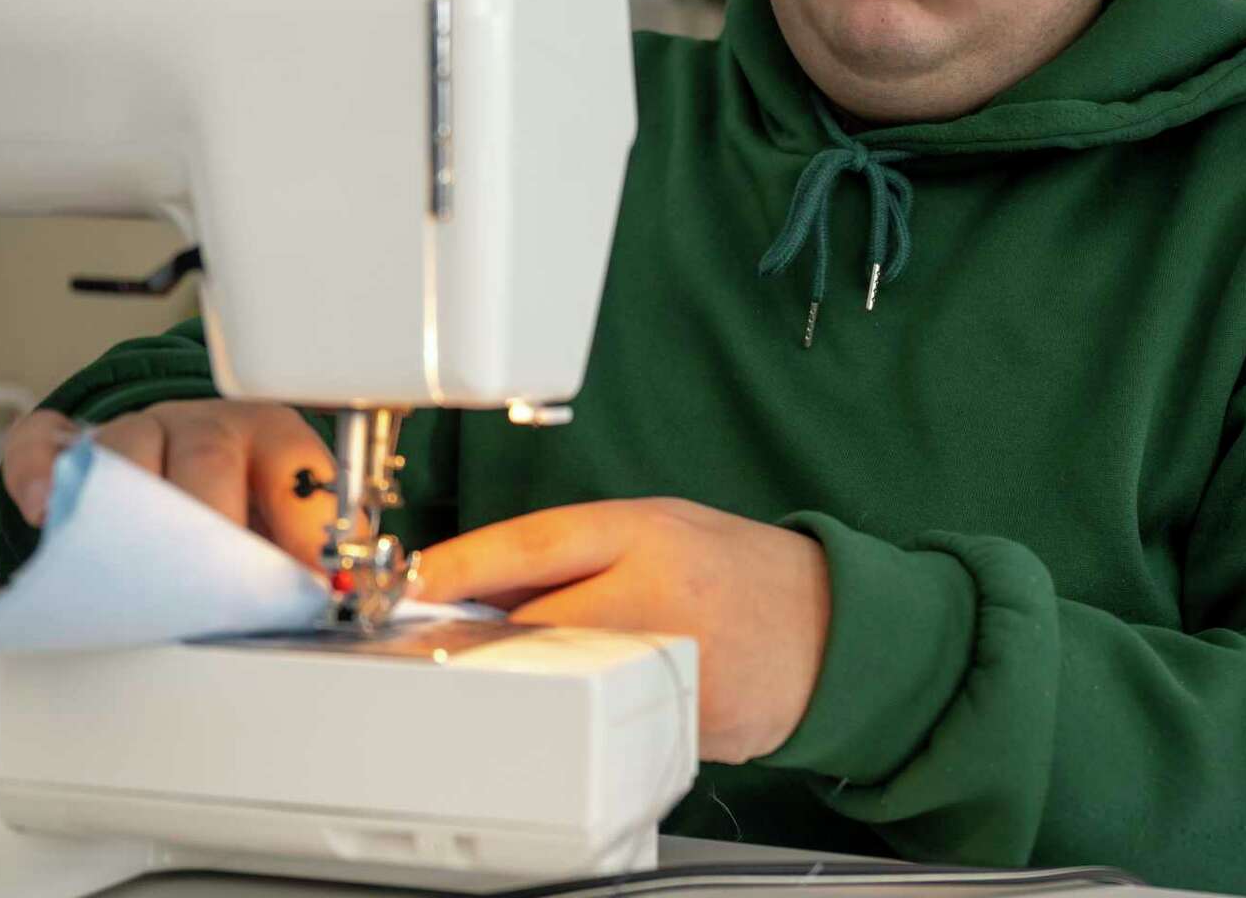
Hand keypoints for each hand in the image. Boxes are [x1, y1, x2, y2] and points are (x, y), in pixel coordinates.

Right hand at [0, 402, 340, 568]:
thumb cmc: (245, 500)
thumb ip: (329, 558)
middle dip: (215, 525)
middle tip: (220, 591)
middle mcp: (207, 426)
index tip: (308, 583)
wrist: (183, 456)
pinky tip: (47, 513)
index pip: (296, 469)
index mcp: (275, 439)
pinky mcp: (70, 444)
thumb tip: (388, 602)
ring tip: (137, 571)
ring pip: (129, 449)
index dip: (304, 528)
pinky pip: (45, 445)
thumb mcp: (296, 522)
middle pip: (210, 457)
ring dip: (131, 510)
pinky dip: (41, 475)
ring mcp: (136, 429)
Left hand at [410, 498, 831, 764]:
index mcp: (649, 531)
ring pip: (564, 679)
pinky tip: (609, 695)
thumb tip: (481, 584)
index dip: (464, 564)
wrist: (833, 630)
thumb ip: (580, 549)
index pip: (536, 542)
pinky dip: (590, 710)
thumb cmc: (738, 572)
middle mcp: (657, 592)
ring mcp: (670, 660)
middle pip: (534, 621)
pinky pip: (606, 718)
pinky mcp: (681, 719)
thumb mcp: (663, 527)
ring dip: (538, 677)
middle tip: (462, 639)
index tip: (412, 581)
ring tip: (558, 663)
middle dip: (491, 635)